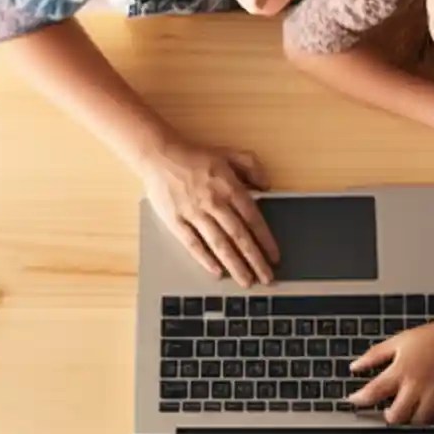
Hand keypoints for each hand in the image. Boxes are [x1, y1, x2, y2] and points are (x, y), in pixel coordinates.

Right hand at [139, 141, 279, 286]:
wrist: (159, 155)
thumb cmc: (195, 156)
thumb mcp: (229, 153)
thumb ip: (252, 167)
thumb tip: (267, 187)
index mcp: (229, 188)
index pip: (253, 219)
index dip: (266, 240)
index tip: (274, 257)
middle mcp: (214, 203)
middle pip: (239, 236)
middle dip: (255, 260)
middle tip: (266, 278)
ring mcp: (194, 213)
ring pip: (219, 244)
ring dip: (234, 264)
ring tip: (246, 280)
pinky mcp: (175, 220)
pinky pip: (192, 243)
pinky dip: (205, 258)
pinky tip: (216, 271)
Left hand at [347, 320, 433, 424]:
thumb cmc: (429, 338)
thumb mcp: (396, 341)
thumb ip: (374, 356)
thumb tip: (355, 366)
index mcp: (401, 370)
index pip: (374, 392)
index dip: (359, 399)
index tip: (353, 400)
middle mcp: (417, 386)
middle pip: (396, 415)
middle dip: (387, 416)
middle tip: (386, 410)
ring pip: (417, 421)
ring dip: (408, 419)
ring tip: (406, 411)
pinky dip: (428, 420)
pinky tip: (423, 411)